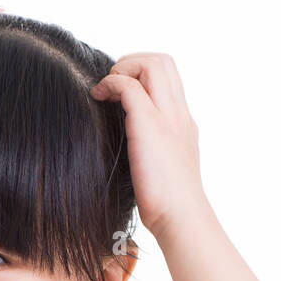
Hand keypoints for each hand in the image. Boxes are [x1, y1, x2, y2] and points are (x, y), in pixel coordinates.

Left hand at [91, 52, 204, 241]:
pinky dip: (111, 83)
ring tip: (106, 88)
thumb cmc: (168, 205)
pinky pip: (129, 86)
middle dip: (133, 62)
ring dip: (123, 68)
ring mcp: (167, 117)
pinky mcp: (150, 125)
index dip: (144, 72)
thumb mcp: (164, 169)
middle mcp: (179, 114)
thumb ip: (153, 152)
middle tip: (112, 82)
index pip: (170, 77)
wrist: (181, 218)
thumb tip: (132, 156)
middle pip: (163, 61)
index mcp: (183, 123)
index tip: (123, 89)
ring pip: (152, 64)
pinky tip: (97, 97)